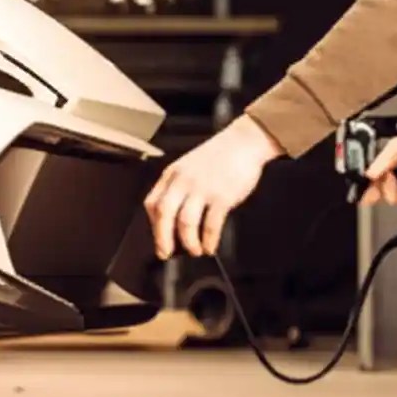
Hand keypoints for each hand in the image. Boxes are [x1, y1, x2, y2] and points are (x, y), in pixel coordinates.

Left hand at [144, 116, 283, 259]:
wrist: (244, 142)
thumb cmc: (218, 156)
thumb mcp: (188, 167)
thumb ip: (178, 188)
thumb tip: (173, 217)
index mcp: (172, 175)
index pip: (152, 203)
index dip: (153, 224)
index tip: (157, 238)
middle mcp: (183, 182)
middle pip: (164, 214)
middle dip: (162, 238)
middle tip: (165, 253)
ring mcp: (202, 189)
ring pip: (185, 222)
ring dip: (188, 242)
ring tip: (194, 250)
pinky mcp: (222, 196)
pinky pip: (211, 224)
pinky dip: (209, 240)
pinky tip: (210, 246)